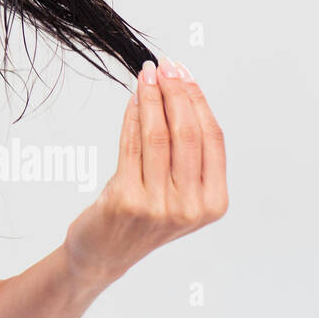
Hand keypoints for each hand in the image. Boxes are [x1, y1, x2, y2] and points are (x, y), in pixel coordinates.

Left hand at [64, 56, 227, 287]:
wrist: (105, 252)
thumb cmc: (144, 214)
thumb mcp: (179, 192)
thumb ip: (188, 153)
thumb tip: (180, 90)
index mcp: (214, 203)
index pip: (213, 138)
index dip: (198, 100)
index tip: (184, 72)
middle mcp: (191, 207)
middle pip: (187, 133)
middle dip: (175, 92)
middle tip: (165, 65)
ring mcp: (159, 206)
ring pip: (158, 135)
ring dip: (151, 97)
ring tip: (146, 74)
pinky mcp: (127, 199)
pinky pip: (131, 145)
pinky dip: (132, 115)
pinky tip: (132, 98)